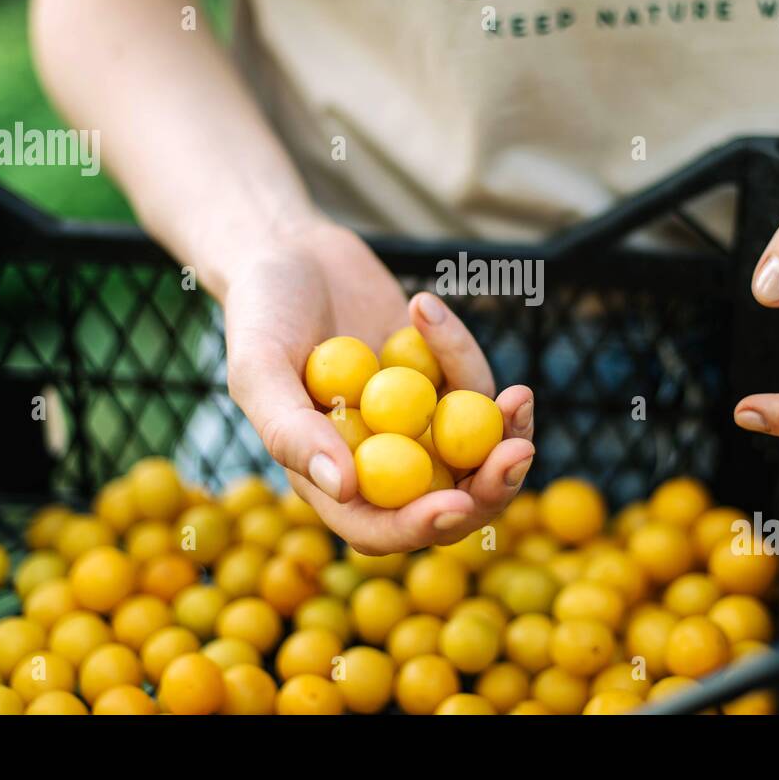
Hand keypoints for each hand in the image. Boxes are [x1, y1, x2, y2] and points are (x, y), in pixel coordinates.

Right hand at [222, 220, 534, 554]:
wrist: (288, 251)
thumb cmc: (260, 312)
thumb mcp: (259, 367)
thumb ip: (291, 429)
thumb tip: (345, 487)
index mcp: (330, 479)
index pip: (379, 528)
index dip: (419, 527)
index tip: (457, 503)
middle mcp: (378, 462)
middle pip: (448, 502)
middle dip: (492, 489)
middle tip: (518, 454)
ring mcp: (415, 423)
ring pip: (478, 451)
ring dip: (507, 430)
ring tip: (520, 395)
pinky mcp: (440, 381)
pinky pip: (473, 386)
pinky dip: (463, 354)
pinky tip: (423, 308)